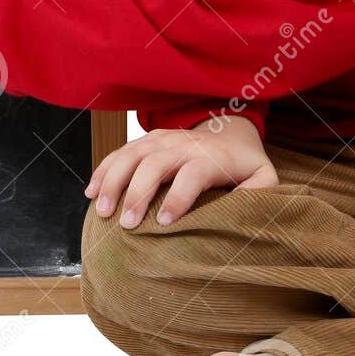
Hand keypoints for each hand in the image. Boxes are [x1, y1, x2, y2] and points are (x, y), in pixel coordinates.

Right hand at [85, 115, 276, 227]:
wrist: (230, 131)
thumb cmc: (244, 165)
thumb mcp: (264, 177)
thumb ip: (260, 194)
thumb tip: (246, 212)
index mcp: (211, 157)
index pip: (193, 173)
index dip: (179, 197)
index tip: (165, 222)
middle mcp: (183, 145)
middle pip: (155, 164)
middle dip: (138, 193)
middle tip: (127, 224)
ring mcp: (161, 140)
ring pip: (131, 155)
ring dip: (113, 181)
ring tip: (102, 210)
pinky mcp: (146, 141)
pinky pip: (120, 153)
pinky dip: (103, 170)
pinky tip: (90, 191)